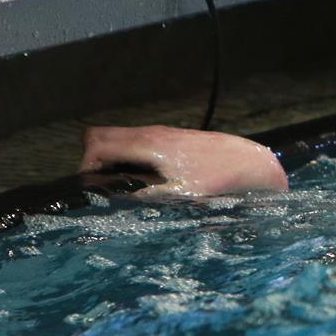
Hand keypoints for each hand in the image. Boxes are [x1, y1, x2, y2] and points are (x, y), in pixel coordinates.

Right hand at [79, 125, 287, 195]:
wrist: (249, 162)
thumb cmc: (217, 178)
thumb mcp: (179, 195)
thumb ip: (145, 196)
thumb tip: (114, 202)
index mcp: (148, 144)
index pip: (97, 142)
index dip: (85, 163)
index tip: (90, 185)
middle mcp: (151, 133)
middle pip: (101, 135)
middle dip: (93, 158)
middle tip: (100, 184)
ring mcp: (161, 132)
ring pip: (119, 137)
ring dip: (110, 156)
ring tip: (118, 183)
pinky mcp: (170, 137)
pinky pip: (136, 141)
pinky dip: (127, 155)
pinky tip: (141, 176)